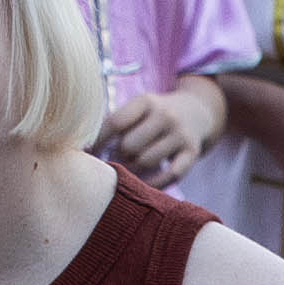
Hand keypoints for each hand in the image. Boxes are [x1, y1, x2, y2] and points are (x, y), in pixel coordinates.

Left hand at [99, 83, 219, 184]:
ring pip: (146, 161)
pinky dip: (154, 183)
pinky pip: (169, 175)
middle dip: (119, 155)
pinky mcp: (192, 153)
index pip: (115, 123)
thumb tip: (85, 150)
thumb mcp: (139, 108)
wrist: (197, 112)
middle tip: (119, 157)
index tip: (89, 153)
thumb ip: (116, 123)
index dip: (98, 141)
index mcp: (146, 101)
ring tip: (131, 165)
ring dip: (134, 168)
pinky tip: (145, 183)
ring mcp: (181, 134)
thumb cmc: (154, 116)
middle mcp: (165, 115)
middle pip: (129, 146)